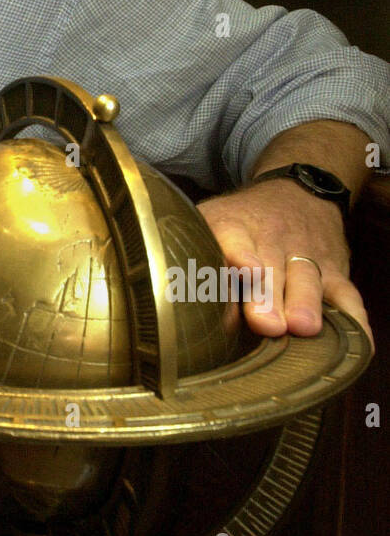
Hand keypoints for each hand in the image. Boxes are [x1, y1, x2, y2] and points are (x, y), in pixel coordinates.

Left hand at [196, 178, 372, 348]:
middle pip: (272, 269)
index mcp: (234, 227)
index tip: (244, 270)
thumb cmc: (240, 224)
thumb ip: (194, 259)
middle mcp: (273, 241)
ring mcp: (306, 256)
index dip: (239, 255)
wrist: (295, 191)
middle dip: (269, 296)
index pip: (234, 238)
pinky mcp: (335, 272)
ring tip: (304, 327)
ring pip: (308, 280)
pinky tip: (359, 344)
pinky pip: (348, 296)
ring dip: (306, 304)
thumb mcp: (210, 223)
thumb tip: (177, 310)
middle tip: (267, 323)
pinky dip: (355, 319)